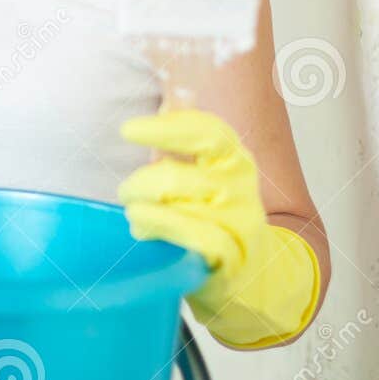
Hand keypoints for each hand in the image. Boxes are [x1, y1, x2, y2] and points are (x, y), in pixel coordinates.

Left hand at [118, 109, 319, 348]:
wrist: (253, 274)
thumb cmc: (212, 216)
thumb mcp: (203, 173)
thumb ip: (184, 139)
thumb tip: (165, 105)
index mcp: (235, 160)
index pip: (208, 132)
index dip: (167, 128)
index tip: (128, 129)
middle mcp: (241, 189)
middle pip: (178, 177)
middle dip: (140, 184)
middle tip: (125, 194)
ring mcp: (240, 225)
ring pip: (181, 208)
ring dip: (143, 212)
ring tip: (135, 217)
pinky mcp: (232, 259)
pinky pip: (195, 238)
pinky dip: (162, 229)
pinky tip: (142, 230)